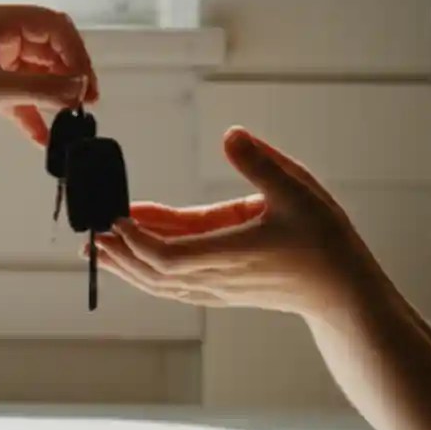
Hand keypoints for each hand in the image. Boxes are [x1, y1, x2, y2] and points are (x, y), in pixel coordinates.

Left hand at [0, 1, 99, 144]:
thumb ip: (39, 89)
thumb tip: (80, 89)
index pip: (54, 26)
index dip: (76, 53)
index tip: (85, 86)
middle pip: (49, 49)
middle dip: (69, 76)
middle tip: (85, 105)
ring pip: (35, 74)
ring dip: (53, 97)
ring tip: (70, 122)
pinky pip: (18, 97)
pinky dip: (31, 114)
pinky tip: (43, 139)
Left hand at [86, 126, 385, 319]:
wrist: (343, 295)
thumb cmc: (326, 243)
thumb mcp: (299, 192)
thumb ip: (262, 163)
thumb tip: (231, 134)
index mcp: (233, 253)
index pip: (170, 256)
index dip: (138, 240)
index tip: (116, 218)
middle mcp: (218, 277)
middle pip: (154, 272)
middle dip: (119, 253)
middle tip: (87, 233)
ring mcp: (217, 290)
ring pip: (160, 283)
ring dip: (126, 266)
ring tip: (95, 248)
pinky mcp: (220, 292)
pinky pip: (174, 286)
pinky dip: (147, 273)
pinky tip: (129, 260)